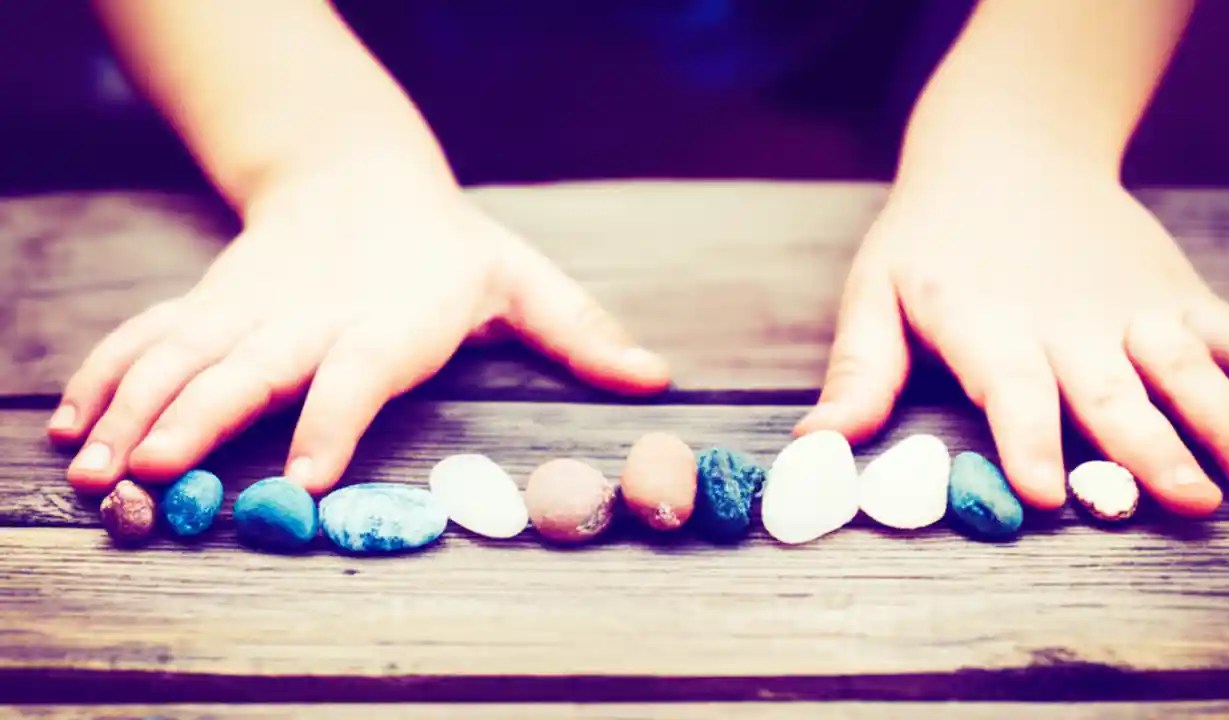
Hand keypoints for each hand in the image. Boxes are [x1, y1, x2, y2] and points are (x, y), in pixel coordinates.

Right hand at [50, 155, 668, 493]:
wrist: (359, 176)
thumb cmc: (445, 245)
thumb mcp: (521, 276)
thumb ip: (580, 330)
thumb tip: (656, 379)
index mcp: (387, 319)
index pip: (355, 372)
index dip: (329, 420)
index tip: (302, 475)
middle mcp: (308, 318)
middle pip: (246, 369)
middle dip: (195, 423)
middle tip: (151, 477)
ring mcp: (250, 310)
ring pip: (182, 358)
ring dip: (134, 410)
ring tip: (95, 468)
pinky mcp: (212, 305)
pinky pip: (150, 339)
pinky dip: (107, 378)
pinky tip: (72, 424)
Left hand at [797, 170, 1228, 515]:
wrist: (1007, 149)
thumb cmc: (930, 237)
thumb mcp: (874, 293)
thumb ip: (858, 371)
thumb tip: (814, 447)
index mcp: (985, 323)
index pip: (1010, 389)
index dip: (1026, 439)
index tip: (1045, 492)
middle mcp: (1063, 318)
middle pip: (1109, 391)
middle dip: (1147, 449)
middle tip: (1185, 502)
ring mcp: (1129, 303)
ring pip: (1182, 368)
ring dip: (1224, 423)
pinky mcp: (1171, 289)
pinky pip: (1226, 333)